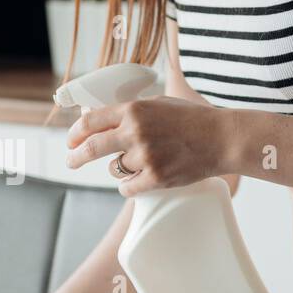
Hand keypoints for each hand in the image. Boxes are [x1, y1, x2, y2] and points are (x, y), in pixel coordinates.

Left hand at [65, 96, 229, 196]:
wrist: (221, 138)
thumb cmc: (191, 119)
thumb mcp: (157, 104)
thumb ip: (130, 112)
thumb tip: (99, 120)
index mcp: (133, 110)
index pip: (91, 122)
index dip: (75, 133)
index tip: (71, 141)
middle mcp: (135, 132)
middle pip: (91, 148)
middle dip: (76, 157)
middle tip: (71, 162)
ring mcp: (145, 156)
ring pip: (113, 169)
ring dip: (118, 168)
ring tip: (136, 163)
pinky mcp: (156, 178)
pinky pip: (128, 188)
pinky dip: (129, 187)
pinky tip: (138, 181)